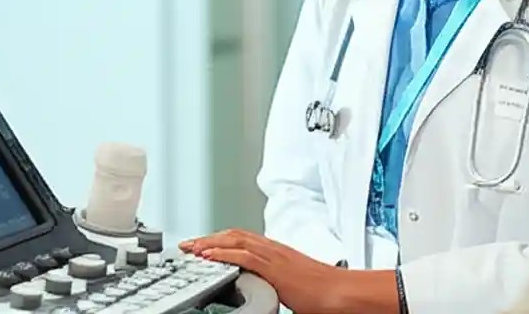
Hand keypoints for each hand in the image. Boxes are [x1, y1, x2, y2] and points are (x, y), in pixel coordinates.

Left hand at [180, 229, 347, 313]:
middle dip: (208, 238)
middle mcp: (273, 249)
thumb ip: (274, 280)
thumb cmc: (323, 291)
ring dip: (210, 243)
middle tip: (187, 244)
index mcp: (277, 251)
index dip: (219, 239)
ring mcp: (274, 257)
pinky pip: (245, 256)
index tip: (202, 245)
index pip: (242, 238)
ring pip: (236, 240)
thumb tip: (264, 287)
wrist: (340, 293)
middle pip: (234, 235)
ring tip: (191, 248)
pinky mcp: (275, 269)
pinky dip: (223, 254)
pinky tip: (209, 257)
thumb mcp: (291, 281)